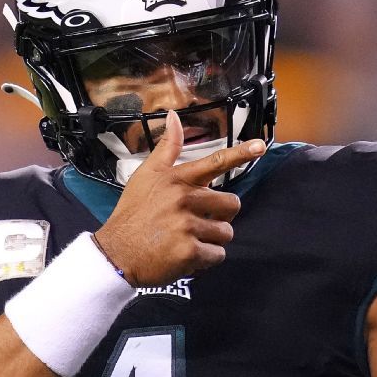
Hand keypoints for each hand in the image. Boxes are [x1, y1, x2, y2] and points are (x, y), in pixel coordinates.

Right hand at [94, 110, 265, 286]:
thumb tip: (174, 116)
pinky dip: (206, 260)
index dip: (240, 153)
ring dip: (212, 239)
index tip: (260, 146)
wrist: (116, 253)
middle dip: (221, 216)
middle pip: (231, 204)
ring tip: (189, 239)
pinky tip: (187, 255)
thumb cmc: (133, 213)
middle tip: (200, 222)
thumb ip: (167, 148)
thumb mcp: (146, 175)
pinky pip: (217, 255)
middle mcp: (184, 199)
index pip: (214, 162)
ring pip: (226, 232)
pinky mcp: (189, 251)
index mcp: (177, 179)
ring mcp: (186, 225)